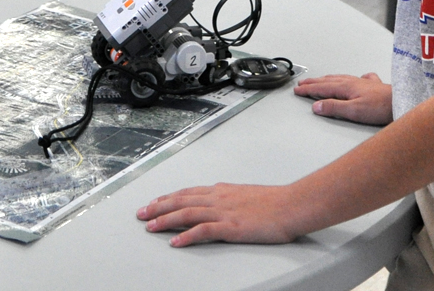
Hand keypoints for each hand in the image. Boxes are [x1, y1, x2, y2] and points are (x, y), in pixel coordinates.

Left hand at [138, 182, 307, 246]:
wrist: (292, 205)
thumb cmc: (275, 202)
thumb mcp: (247, 195)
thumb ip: (230, 199)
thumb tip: (220, 200)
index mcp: (222, 191)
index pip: (188, 192)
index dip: (168, 197)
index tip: (154, 202)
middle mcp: (218, 198)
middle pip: (181, 200)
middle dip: (158, 207)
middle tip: (141, 213)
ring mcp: (224, 212)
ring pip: (187, 213)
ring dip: (166, 220)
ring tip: (150, 227)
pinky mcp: (232, 226)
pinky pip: (204, 230)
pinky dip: (187, 235)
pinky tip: (175, 242)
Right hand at [294, 72, 393, 124]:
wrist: (402, 102)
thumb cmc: (381, 107)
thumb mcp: (354, 111)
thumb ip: (334, 108)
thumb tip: (316, 106)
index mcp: (346, 87)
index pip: (322, 88)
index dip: (308, 90)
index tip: (297, 91)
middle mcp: (353, 82)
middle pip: (329, 80)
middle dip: (314, 82)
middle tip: (302, 84)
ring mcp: (363, 83)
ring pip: (341, 78)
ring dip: (327, 79)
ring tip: (320, 80)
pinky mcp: (374, 86)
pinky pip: (359, 79)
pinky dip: (352, 78)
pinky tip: (357, 78)